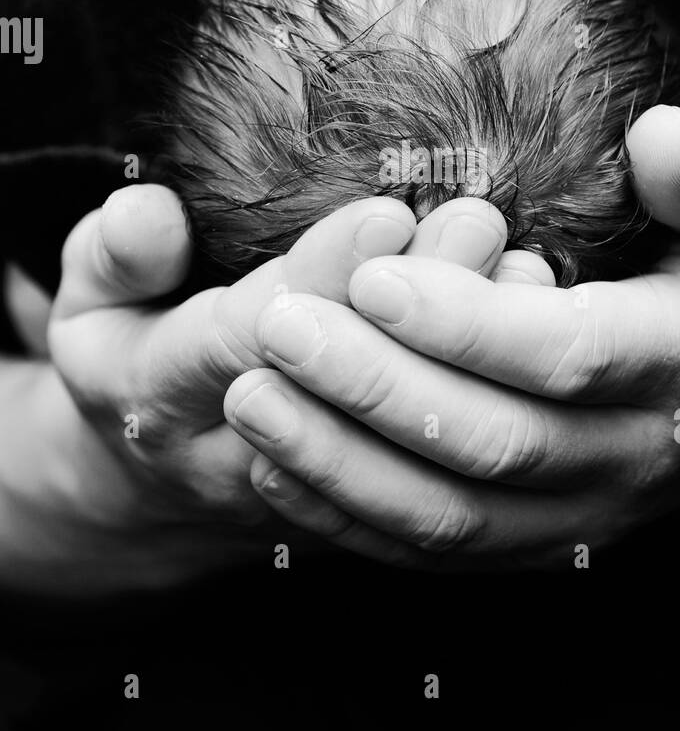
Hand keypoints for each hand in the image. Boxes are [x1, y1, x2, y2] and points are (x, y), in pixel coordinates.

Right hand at [23, 184, 517, 589]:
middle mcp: (238, 458)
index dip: (318, 278)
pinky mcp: (366, 518)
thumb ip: (114, 256)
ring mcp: (311, 498)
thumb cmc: (133, 357)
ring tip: (523, 270)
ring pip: (401, 454)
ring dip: (468, 360)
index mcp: (160, 395)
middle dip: (411, 311)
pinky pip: (437, 481)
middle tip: (477, 223)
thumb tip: (149, 212)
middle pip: (336, 394)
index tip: (386, 214)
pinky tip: (536, 339)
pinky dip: (489, 412)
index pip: (244, 338)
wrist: (155, 486)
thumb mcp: (92, 303)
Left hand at [225, 104, 679, 567]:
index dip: (470, 323)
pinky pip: (433, 553)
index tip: (371, 278)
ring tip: (252, 397)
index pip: (571, 353)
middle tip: (278, 327)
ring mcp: (580, 517)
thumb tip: (659, 136)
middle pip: (496, 443)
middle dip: (377, 390)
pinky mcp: (531, 546)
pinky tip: (273, 467)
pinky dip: (347, 519)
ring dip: (342, 465)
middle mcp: (633, 456)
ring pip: (452, 517)